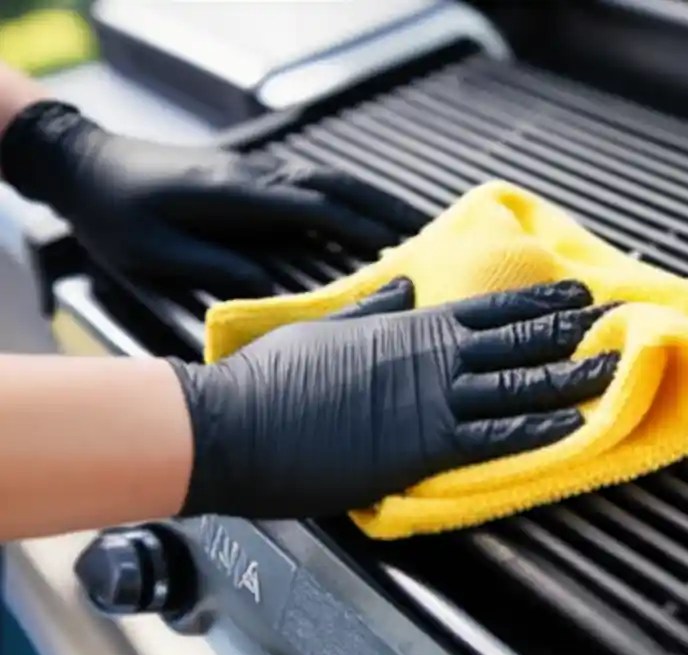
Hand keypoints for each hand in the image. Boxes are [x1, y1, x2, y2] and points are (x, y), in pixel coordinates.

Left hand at [0, 101, 425, 296]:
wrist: (89, 167)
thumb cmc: (118, 216)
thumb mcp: (156, 254)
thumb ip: (215, 267)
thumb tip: (271, 288)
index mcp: (237, 194)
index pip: (314, 206)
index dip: (360, 226)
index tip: (401, 245)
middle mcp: (256, 176)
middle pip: (337, 184)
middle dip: (386, 207)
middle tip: (431, 230)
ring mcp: (257, 172)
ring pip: (330, 180)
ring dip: (375, 200)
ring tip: (414, 224)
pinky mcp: (254, 177)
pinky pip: (315, 185)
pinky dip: (350, 199)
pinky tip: (367, 218)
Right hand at [167, 279, 618, 518]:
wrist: (237, 425)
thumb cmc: (271, 378)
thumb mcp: (328, 328)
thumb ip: (377, 309)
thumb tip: (410, 283)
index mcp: (410, 325)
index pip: (494, 307)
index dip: (542, 299)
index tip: (577, 291)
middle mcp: (434, 356)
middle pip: (522, 339)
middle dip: (573, 331)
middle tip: (616, 324)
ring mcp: (435, 399)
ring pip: (522, 384)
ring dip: (573, 376)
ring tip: (615, 367)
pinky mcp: (427, 445)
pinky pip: (498, 436)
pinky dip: (540, 429)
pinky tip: (575, 425)